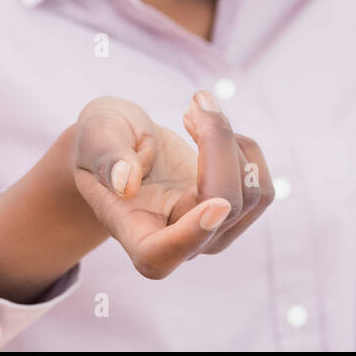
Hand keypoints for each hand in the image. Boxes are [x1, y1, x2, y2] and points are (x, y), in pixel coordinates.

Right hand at [71, 92, 273, 278]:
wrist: (121, 143)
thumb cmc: (102, 141)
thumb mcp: (95, 137)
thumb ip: (106, 158)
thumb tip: (124, 181)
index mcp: (134, 233)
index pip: (161, 256)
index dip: (191, 235)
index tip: (215, 205)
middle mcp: (179, 243)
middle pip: (224, 207)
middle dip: (218, 144)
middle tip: (196, 100)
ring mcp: (210, 231)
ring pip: (251, 194)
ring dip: (230, 139)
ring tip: (194, 111)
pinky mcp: (233, 212)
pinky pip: (259, 183)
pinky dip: (241, 144)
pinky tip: (209, 129)